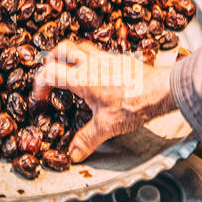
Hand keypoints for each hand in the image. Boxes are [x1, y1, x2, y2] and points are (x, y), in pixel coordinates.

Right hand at [31, 41, 177, 161]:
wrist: (162, 89)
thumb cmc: (135, 103)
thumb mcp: (107, 126)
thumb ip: (87, 140)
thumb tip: (73, 154)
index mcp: (82, 78)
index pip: (49, 73)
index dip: (39, 85)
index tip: (40, 99)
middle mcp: (91, 63)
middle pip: (61, 49)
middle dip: (51, 61)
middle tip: (50, 76)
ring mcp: (106, 57)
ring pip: (80, 46)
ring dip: (70, 57)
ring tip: (70, 73)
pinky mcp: (119, 58)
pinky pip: (97, 52)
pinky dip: (89, 60)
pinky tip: (96, 76)